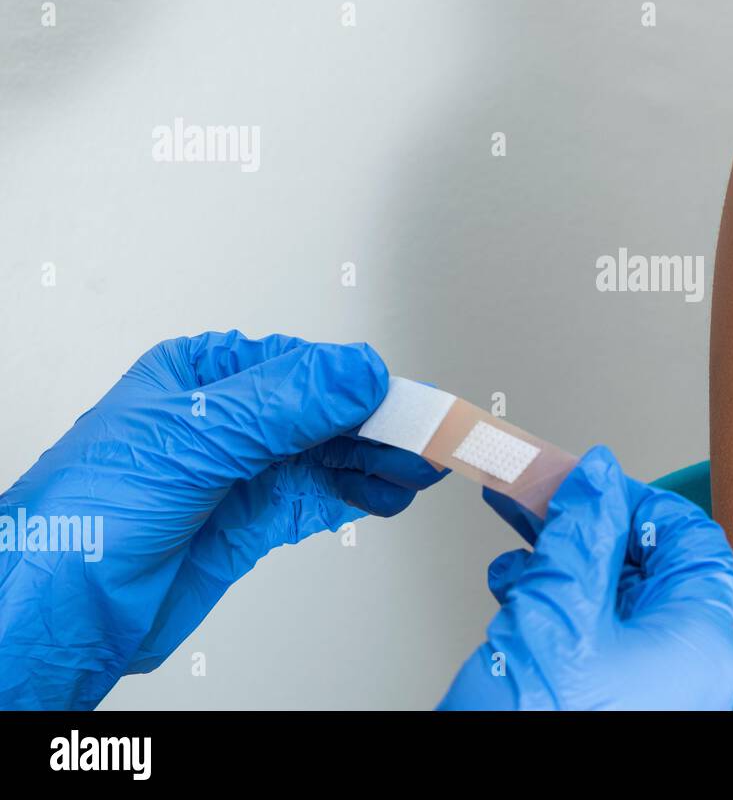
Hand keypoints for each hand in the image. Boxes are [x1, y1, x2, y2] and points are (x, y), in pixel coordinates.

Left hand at [0, 330, 441, 708]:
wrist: (58, 613)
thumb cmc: (84, 516)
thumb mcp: (191, 440)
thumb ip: (282, 403)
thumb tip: (356, 371)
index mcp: (201, 375)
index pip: (300, 366)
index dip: (356, 383)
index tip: (401, 400)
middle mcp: (226, 420)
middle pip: (324, 412)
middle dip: (378, 425)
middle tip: (427, 438)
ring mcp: (242, 473)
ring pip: (330, 456)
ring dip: (378, 461)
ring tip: (420, 467)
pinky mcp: (252, 523)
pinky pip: (320, 499)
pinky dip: (360, 495)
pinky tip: (388, 492)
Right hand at [439, 446, 732, 709]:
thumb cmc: (545, 725)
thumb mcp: (559, 606)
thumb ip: (583, 530)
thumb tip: (597, 477)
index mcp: (699, 637)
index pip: (691, 540)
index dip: (639, 501)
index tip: (591, 484)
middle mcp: (686, 665)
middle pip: (648, 567)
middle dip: (587, 531)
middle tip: (544, 502)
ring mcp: (651, 688)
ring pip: (614, 600)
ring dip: (562, 567)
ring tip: (520, 556)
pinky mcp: (613, 701)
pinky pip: (597, 637)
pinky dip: (556, 607)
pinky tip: (517, 595)